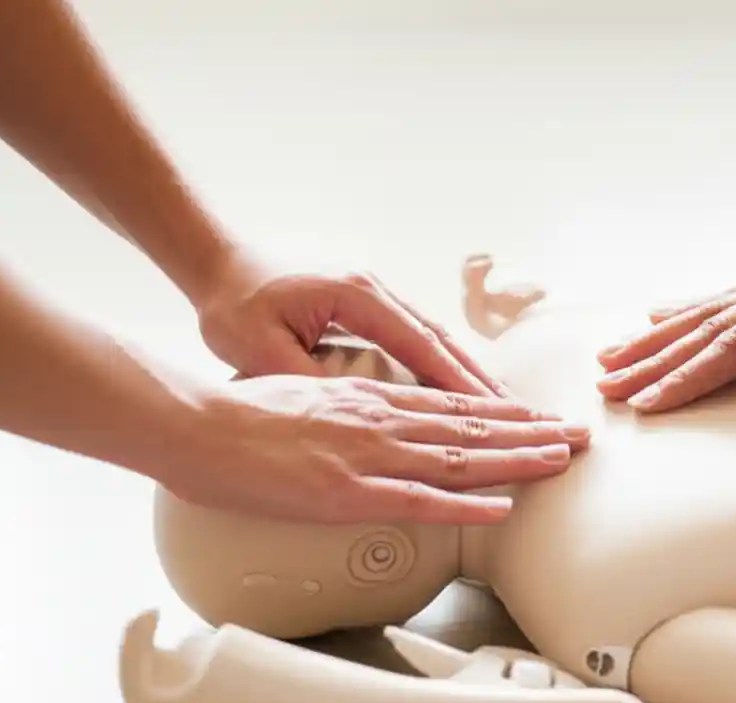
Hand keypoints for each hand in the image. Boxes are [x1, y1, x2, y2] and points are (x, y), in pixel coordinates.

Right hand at [163, 374, 589, 524]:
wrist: (193, 422)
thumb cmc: (236, 411)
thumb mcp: (301, 393)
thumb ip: (341, 406)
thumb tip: (359, 418)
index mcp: (368, 397)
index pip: (451, 404)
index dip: (501, 412)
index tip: (537, 415)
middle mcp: (380, 420)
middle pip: (471, 426)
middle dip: (530, 431)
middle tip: (575, 435)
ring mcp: (367, 455)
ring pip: (459, 457)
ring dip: (516, 459)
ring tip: (560, 459)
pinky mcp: (347, 491)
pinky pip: (419, 500)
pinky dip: (466, 504)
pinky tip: (501, 507)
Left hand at [196, 249, 506, 396]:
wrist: (211, 254)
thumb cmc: (230, 300)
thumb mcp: (258, 347)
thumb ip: (307, 377)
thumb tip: (352, 410)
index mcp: (357, 296)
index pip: (421, 347)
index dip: (459, 385)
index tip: (496, 416)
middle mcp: (376, 289)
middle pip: (443, 339)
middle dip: (483, 381)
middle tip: (524, 413)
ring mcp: (374, 292)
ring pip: (434, 336)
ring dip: (468, 373)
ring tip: (507, 407)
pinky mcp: (365, 301)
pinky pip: (416, 335)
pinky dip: (442, 363)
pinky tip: (460, 388)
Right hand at [596, 228, 735, 412]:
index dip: (691, 378)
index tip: (649, 402)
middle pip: (711, 327)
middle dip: (655, 359)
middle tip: (608, 385)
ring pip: (712, 310)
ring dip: (661, 335)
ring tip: (614, 354)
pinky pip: (732, 295)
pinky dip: (692, 308)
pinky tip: (665, 314)